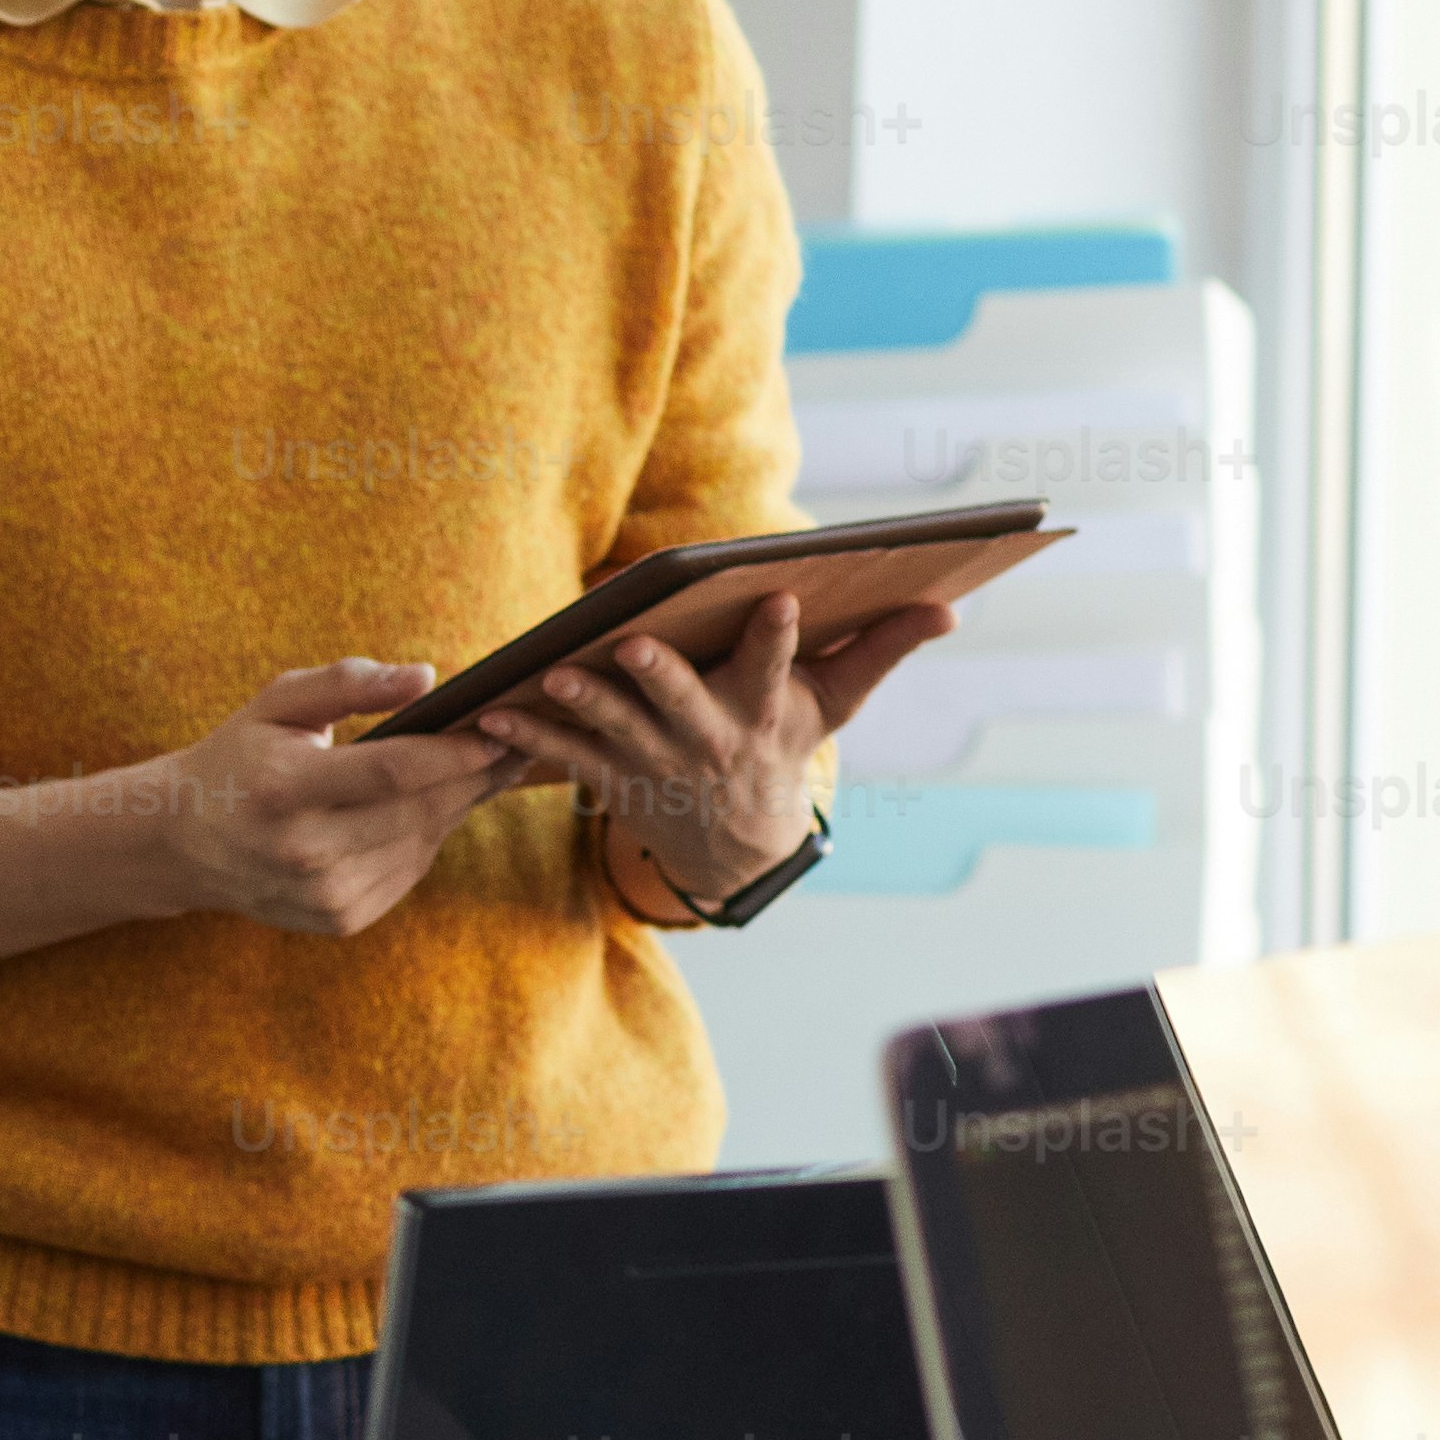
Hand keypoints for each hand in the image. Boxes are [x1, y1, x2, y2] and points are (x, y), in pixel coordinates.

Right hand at [156, 659, 520, 940]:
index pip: (391, 771)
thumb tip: (427, 676)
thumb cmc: (239, 757)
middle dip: (475, 774)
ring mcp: (324, 895)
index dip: (453, 750)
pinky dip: (429, 835)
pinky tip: (435, 805)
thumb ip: (349, 682)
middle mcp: (304, 851)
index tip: (497, 726)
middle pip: (418, 810)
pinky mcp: (340, 919)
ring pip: (423, 842)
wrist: (185, 842)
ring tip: (486, 766)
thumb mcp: (278, 704)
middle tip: (516, 740)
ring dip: (460, 803)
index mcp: (284, 790)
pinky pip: (409, 870)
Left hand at [471, 589, 951, 912]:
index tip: (780, 595)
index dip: (779, 636)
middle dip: (660, 674)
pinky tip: (490, 712)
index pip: (777, 667)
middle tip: (633, 642)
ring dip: (582, 702)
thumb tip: (949, 606)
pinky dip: (528, 735)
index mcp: (764, 713)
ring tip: (551, 674)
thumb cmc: (784, 744)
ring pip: (616, 728)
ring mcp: (657, 763)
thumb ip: (882, 649)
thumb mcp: (836, 706)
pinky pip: (565, 755)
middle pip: (683, 703)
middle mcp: (710, 741)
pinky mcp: (612, 778)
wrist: (737, 843)